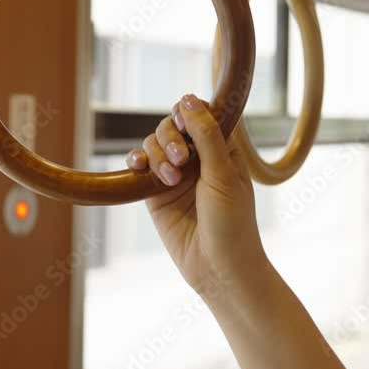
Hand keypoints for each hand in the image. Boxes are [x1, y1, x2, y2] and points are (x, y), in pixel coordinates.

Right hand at [126, 94, 266, 293]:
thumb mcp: (223, 174)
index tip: (185, 122)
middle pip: (173, 125)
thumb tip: (189, 99)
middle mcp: (198, 158)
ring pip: (154, 143)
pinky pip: (140, 166)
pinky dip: (136, 161)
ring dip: (157, 153)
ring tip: (170, 178)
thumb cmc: (232, 223)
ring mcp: (175, 174)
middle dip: (171, 136)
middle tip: (181, 159)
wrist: (218, 269)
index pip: (202, 114)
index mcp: (223, 149)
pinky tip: (138, 167)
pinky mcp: (155, 192)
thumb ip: (206, 135)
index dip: (190, 112)